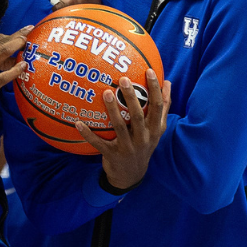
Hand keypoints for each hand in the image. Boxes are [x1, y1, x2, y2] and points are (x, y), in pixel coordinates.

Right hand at [0, 27, 30, 127]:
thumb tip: (13, 57)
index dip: (13, 35)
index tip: (25, 32)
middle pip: (3, 42)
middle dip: (19, 36)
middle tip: (32, 32)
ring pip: (4, 52)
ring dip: (18, 46)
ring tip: (29, 45)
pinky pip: (5, 75)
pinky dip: (16, 69)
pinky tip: (23, 66)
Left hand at [75, 70, 169, 190]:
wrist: (132, 175)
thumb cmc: (144, 145)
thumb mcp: (156, 130)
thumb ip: (162, 108)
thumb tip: (167, 82)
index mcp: (154, 130)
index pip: (158, 107)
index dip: (155, 89)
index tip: (149, 71)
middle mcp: (143, 139)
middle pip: (138, 115)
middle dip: (131, 97)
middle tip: (123, 80)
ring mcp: (127, 148)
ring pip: (120, 127)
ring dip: (112, 110)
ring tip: (106, 93)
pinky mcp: (112, 155)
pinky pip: (98, 143)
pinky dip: (88, 133)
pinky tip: (78, 123)